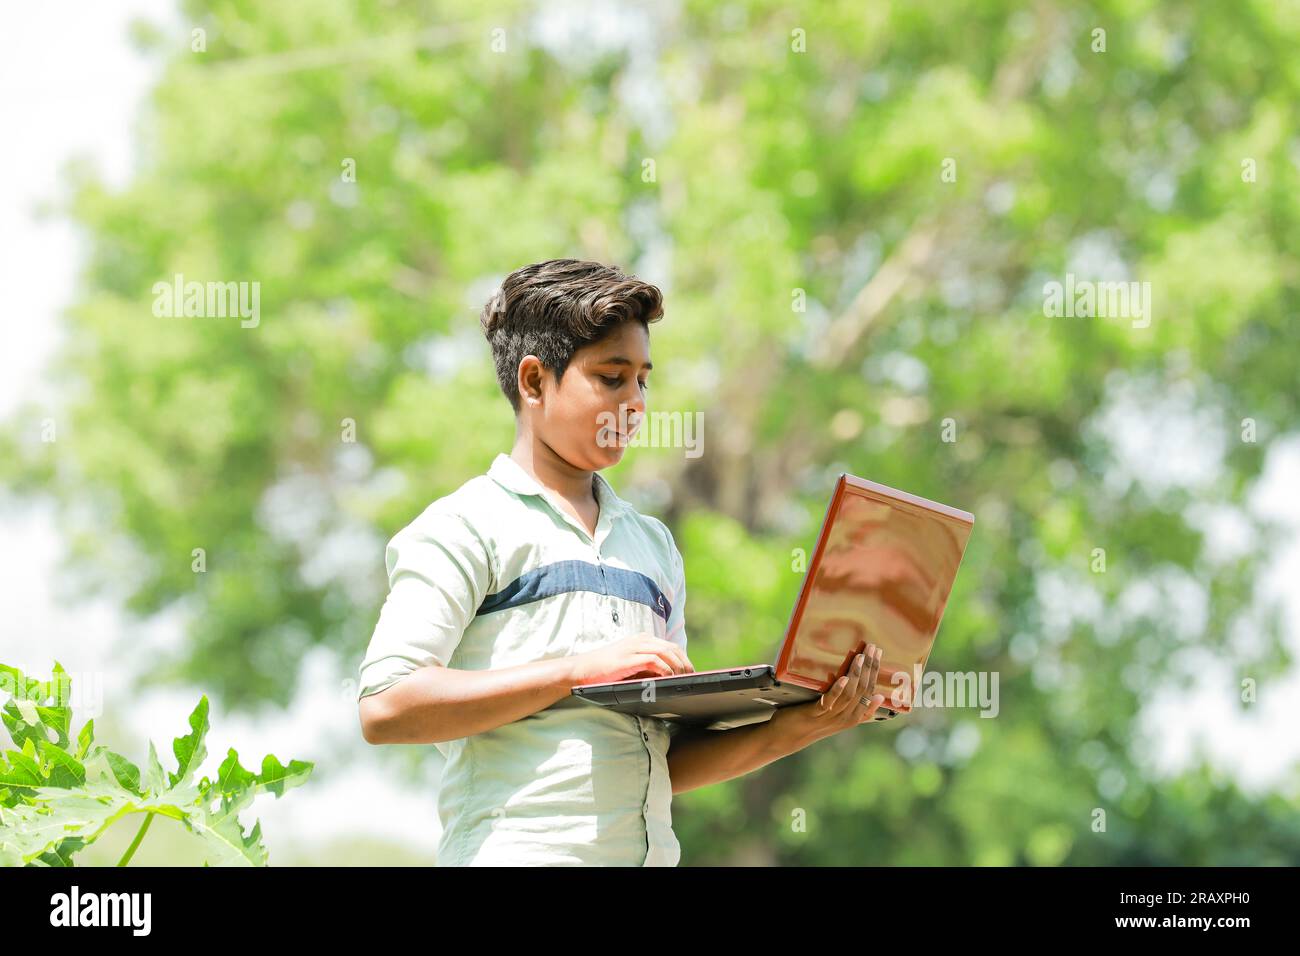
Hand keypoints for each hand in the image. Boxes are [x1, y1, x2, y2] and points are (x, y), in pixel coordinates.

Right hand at [568, 632, 694, 685]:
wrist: (580, 670)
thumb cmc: (603, 671)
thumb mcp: (629, 666)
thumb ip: (646, 668)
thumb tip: (667, 678)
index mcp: (641, 640)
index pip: (670, 645)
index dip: (683, 658)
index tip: (690, 672)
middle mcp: (639, 640)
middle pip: (672, 647)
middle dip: (685, 662)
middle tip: (691, 677)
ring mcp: (633, 648)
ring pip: (666, 652)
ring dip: (678, 666)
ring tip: (683, 679)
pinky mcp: (629, 658)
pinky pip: (654, 660)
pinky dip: (665, 669)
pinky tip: (668, 678)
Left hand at [770, 643, 884, 745]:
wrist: (788, 736)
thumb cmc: (815, 722)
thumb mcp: (840, 717)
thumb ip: (861, 710)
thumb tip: (880, 697)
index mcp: (853, 717)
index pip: (870, 691)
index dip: (875, 672)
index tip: (878, 653)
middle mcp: (845, 717)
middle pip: (862, 691)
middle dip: (869, 668)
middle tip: (873, 648)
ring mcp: (830, 716)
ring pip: (849, 694)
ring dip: (856, 674)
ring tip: (861, 657)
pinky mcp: (814, 713)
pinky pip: (829, 701)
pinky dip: (837, 689)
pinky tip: (843, 678)